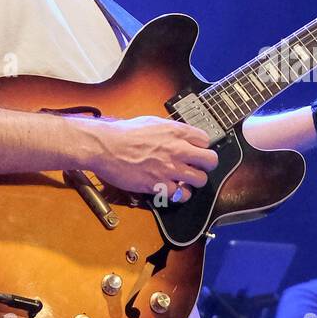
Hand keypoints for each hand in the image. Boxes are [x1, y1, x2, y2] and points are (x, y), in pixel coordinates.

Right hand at [73, 115, 217, 198]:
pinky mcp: (159, 185)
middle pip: (210, 160)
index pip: (206, 140)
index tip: (196, 151)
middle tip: (198, 167)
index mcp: (176, 132)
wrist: (106, 147)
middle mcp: (177, 150)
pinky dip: (179, 194)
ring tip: (185, 181)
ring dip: (194, 181)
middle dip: (206, 165)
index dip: (201, 147)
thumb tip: (179, 135)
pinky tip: (173, 190)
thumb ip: (170, 130)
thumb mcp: (152, 122)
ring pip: (200, 180)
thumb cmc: (124, 133)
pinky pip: (181, 195)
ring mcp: (169, 169)